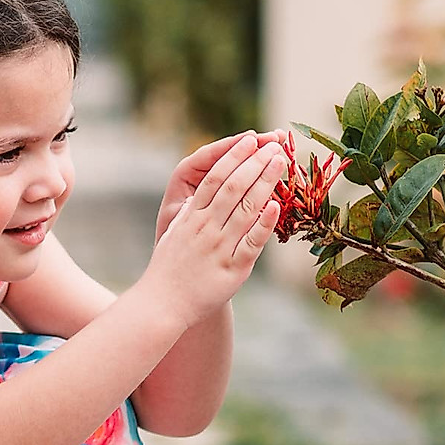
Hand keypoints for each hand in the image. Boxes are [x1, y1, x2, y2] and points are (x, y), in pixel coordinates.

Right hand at [140, 133, 289, 328]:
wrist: (162, 304)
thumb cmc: (169, 269)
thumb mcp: (174, 233)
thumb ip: (192, 212)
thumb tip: (209, 192)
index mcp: (190, 218)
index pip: (214, 179)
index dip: (233, 156)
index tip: (250, 139)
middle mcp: (205, 229)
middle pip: (233, 188)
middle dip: (255, 163)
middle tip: (274, 145)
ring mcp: (219, 248)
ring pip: (246, 210)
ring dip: (266, 183)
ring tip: (281, 163)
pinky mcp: (233, 269)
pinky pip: (252, 243)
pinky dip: (265, 224)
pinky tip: (278, 206)